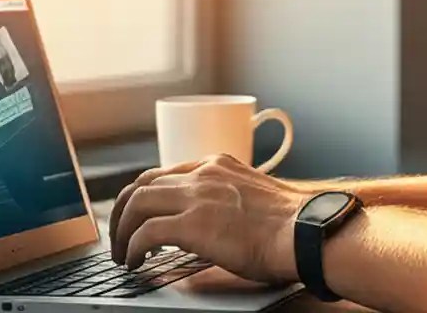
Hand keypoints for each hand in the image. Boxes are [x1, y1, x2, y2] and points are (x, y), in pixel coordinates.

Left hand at [108, 154, 310, 282]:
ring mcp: (196, 196)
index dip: (146, 195)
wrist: (306, 231)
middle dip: (123, 210)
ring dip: (123, 230)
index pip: (166, 173)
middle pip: (143, 184)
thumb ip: (228, 200)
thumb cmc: (292, 223)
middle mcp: (203, 174)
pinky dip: (132, 248)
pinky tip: (135, 262)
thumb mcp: (254, 197)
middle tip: (120, 233)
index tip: (141, 214)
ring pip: (136, 203)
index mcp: (218, 165)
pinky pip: (145, 233)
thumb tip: (213, 225)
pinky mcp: (191, 224)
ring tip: (123, 252)